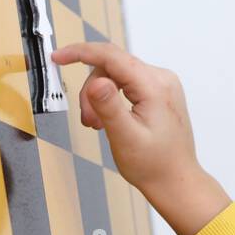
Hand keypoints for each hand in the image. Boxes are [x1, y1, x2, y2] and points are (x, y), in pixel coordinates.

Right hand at [51, 42, 230, 234]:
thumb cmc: (154, 166)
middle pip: (112, 66)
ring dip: (100, 96)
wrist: (176, 182)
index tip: (57, 58)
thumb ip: (109, 107)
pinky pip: (127, 84)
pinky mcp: (160, 92)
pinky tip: (110, 120)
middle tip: (88, 120)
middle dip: (91, 90)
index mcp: (155, 86)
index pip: (111, 56)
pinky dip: (112, 98)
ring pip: (117, 75)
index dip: (80, 53)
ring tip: (98, 125)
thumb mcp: (125, 139)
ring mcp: (163, 84)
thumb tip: (95, 82)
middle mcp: (162, 78)